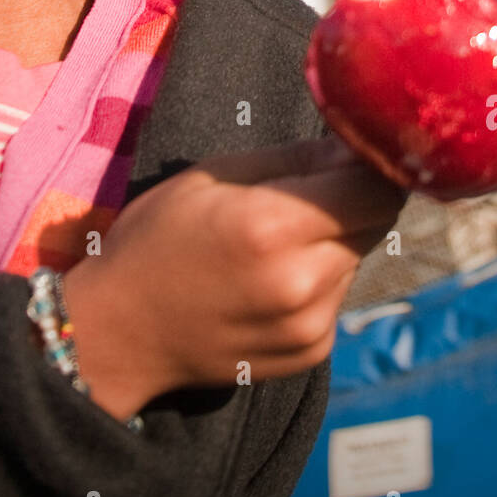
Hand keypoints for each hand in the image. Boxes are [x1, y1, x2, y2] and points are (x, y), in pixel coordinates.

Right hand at [63, 137, 406, 420]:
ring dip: (335, 239)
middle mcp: (301, 282)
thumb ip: (296, 159)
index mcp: (273, 227)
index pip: (375, 186)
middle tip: (303, 194)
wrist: (120, 330)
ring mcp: (310, 325)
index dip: (370, 161)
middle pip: (376, 220)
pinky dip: (319, 277)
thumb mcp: (215, 174)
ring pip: (359, 256)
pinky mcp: (311, 352)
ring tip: (276, 241)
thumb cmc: (157, 237)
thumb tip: (356, 144)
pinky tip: (270, 278)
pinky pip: (339, 294)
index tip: (353, 150)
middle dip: (351, 198)